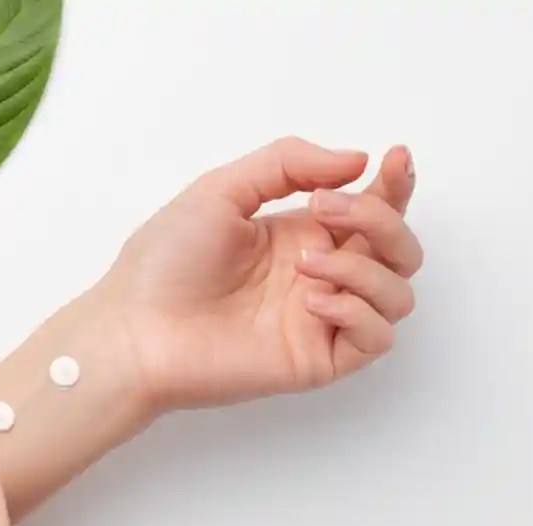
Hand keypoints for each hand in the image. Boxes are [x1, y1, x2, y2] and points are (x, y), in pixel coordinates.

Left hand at [101, 137, 422, 409]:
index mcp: (299, 235)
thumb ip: (287, 164)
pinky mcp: (316, 359)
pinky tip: (312, 300)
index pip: (372, 209)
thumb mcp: (221, 190)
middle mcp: (317, 275)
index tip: (395, 158)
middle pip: (397, 248)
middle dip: (381, 218)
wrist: (135, 327)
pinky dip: (359, 311)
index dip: (395, 184)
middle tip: (327, 209)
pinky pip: (376, 338)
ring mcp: (319, 319)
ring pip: (397, 294)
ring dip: (366, 268)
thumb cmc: (163, 263)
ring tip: (306, 264)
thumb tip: (357, 159)